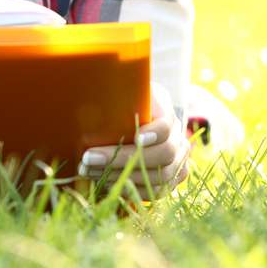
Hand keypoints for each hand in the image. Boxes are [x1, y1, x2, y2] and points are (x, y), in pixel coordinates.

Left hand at [78, 81, 190, 200]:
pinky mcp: (167, 185)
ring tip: (87, 171)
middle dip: (122, 158)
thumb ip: (120, 88)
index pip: (168, 126)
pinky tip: (102, 183)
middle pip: (161, 156)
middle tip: (88, 158)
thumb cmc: (127, 105)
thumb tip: (94, 74)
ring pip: (156, 178)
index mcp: (169, 118)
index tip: (136, 137)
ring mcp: (176, 167)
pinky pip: (152, 194)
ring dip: (119, 176)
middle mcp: (179, 145)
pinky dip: (127, 190)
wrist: (138, 126)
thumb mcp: (128, 92)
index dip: (156, 133)